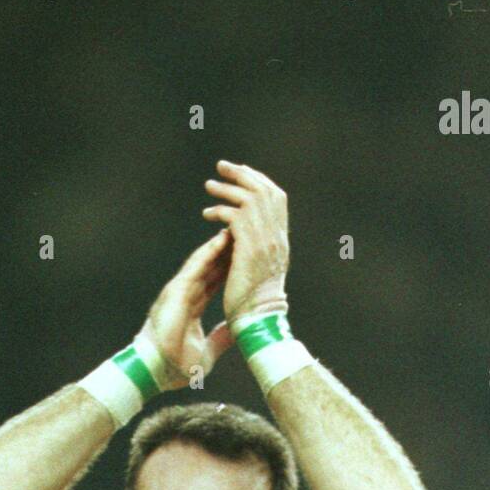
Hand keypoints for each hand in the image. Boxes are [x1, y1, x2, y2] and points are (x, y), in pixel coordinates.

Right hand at [141, 231, 234, 388]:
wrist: (156, 373)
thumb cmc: (175, 368)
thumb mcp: (208, 352)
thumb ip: (221, 339)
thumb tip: (238, 331)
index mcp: (191, 309)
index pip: (213, 285)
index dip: (229, 271)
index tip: (246, 259)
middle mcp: (184, 297)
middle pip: (210, 269)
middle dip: (227, 254)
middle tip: (245, 236)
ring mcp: (178, 292)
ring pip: (203, 263)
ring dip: (219, 247)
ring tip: (236, 229)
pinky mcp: (175, 291)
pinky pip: (194, 267)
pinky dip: (208, 253)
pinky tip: (221, 240)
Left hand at [202, 160, 289, 322]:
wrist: (257, 322)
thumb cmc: (255, 305)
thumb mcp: (261, 272)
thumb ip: (258, 250)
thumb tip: (244, 236)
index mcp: (280, 241)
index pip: (276, 197)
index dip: (258, 181)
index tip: (241, 174)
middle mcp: (276, 237)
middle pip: (264, 191)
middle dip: (242, 175)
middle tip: (222, 167)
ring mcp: (265, 242)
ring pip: (248, 199)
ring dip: (226, 189)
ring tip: (209, 186)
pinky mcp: (248, 249)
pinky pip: (235, 216)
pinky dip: (220, 211)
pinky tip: (208, 214)